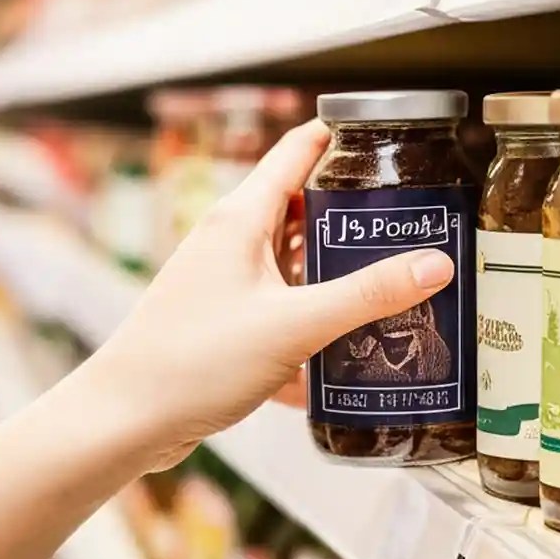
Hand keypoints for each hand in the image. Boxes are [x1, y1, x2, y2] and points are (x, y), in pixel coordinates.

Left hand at [70, 120, 454, 470]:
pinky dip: (311, 326)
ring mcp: (224, 282)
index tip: (392, 140)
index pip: (297, 150)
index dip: (342, 137)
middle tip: (412, 228)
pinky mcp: (224, 323)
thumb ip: (366, 295)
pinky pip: (280, 311)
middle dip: (354, 220)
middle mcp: (230, 242)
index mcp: (241, 219)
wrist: (124, 421)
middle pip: (303, 210)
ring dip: (335, 277)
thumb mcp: (294, 324)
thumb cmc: (191, 362)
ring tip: (393, 289)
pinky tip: (344, 358)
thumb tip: (435, 264)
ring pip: (293, 265)